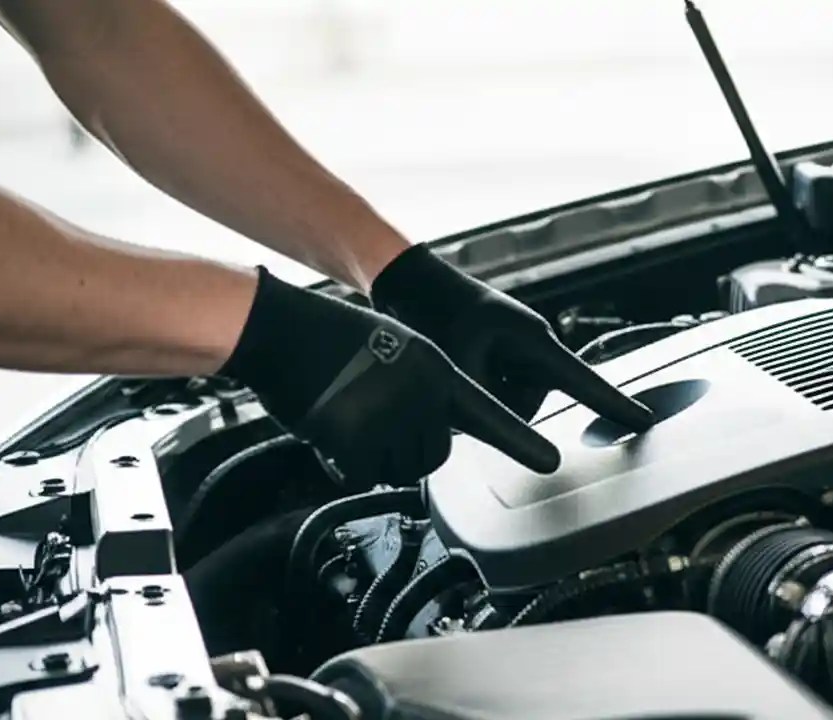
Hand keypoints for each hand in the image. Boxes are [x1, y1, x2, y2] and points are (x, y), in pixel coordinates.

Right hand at [218, 268, 558, 488]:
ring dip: (375, 457)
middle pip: (434, 456)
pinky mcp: (357, 442)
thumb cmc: (330, 342)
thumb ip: (422, 391)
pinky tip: (328, 432)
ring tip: (349, 417)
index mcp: (435, 368)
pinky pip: (362, 477)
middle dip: (409, 451)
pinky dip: (343, 465)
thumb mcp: (393, 352)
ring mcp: (390, 418)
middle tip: (374, 423)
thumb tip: (427, 439)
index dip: (519, 440)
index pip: (486, 412)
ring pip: (399, 470)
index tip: (551, 462)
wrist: (281, 329)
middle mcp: (421, 394)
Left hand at [370, 244, 653, 429]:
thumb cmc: (435, 312)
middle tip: (462, 369)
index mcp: (533, 341)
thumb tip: (497, 426)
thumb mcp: (458, 362)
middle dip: (498, 403)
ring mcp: (517, 349)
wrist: (410, 281)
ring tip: (456, 362)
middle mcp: (532, 345)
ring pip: (512, 400)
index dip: (615, 406)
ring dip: (484, 394)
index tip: (646, 421)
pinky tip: (458, 364)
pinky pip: (499, 387)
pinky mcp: (501, 352)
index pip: (584, 382)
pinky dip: (478, 384)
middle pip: (531, 403)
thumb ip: (485, 403)